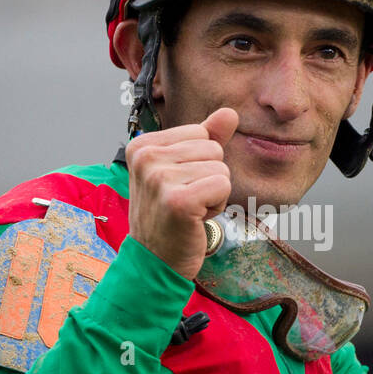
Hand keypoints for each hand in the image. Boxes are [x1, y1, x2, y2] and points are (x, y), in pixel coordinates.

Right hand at [125, 107, 237, 278]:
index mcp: (143, 145)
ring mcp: (159, 178)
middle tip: (186, 201)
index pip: (200, 132)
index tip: (179, 186)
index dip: (200, 162)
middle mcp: (146, 157)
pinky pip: (223, 185)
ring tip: (189, 210)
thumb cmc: (169, 216)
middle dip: (209, 178)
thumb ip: (206, 139)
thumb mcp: (182, 171)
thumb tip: (230, 113)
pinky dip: (217, 206)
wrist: (154, 260)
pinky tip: (196, 218)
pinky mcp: (178, 200)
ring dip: (213, 194)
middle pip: (213, 148)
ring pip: (221, 168)